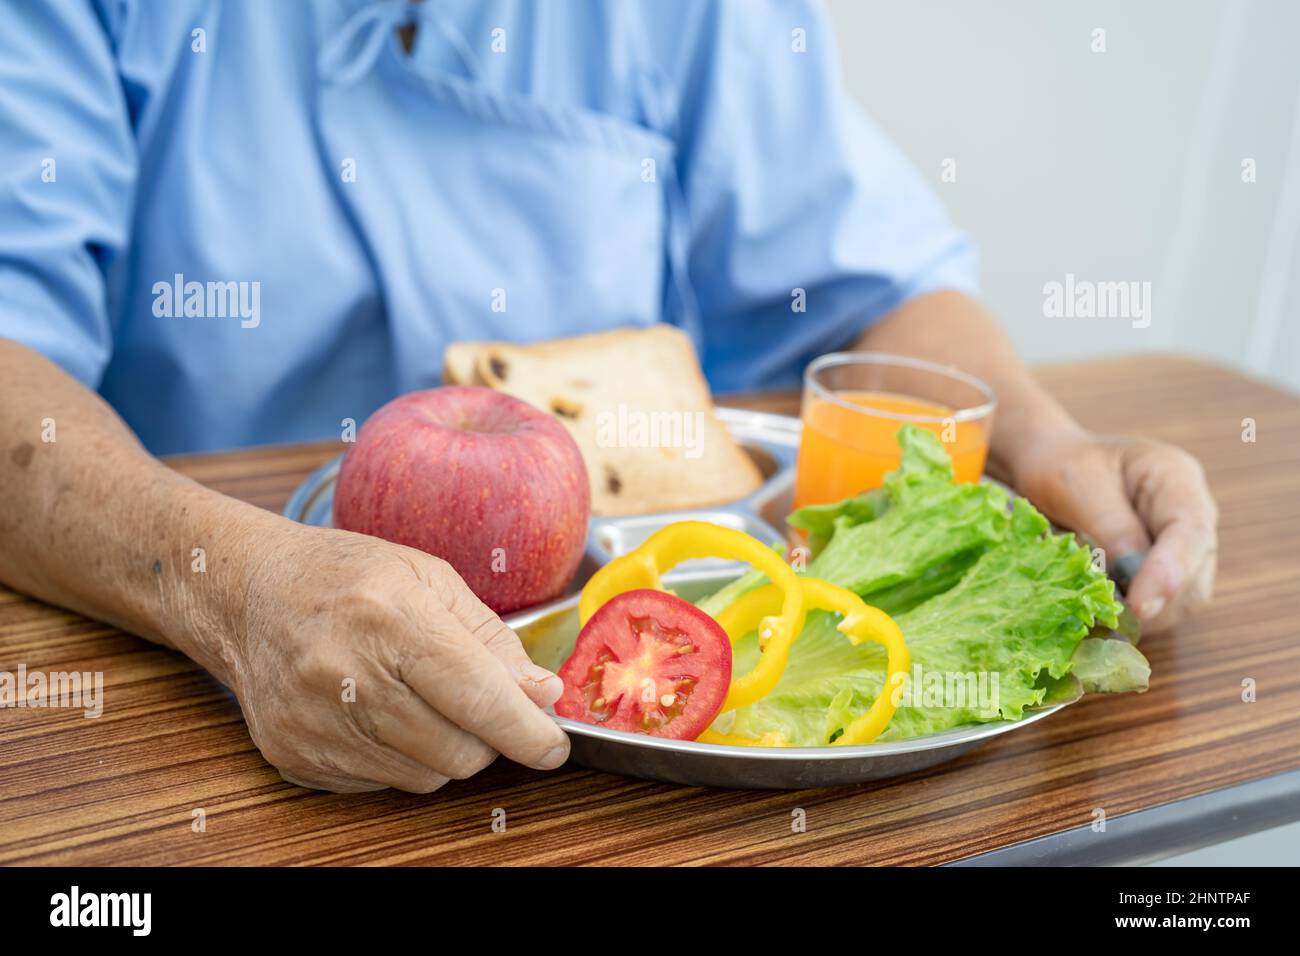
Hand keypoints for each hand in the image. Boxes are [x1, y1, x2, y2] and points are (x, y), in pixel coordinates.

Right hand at [230, 524, 570, 792]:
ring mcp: (316, 722)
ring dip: (446, 749)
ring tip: (423, 699)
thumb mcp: (429, 579)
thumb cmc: (344, 576)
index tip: (554, 745)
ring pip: (426, 775)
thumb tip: (542, 694)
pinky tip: (382, 713)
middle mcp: (346, 675)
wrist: (247, 594)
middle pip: (458, 750)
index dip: (526, 730)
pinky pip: (382, 784)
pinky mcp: (296, 755)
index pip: (478, 695)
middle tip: (480, 703)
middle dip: (489, 737)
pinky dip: (402, 758)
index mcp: (389, 618)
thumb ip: (492, 639)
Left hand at [1011, 430, 1217, 632]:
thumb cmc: (1061, 465)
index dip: (1169, 572)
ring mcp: (1181, 546)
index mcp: (1175, 478)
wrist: (1049, 464)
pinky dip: (1134, 617)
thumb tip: (1133, 574)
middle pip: (1195, 572)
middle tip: (1109, 617)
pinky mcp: (1163, 573)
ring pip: (1183, 598)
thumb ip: (1110, 526)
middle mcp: (1190, 515)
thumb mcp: (1076, 485)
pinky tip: (1102, 613)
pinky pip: (1160, 606)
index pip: (1190, 531)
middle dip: (1156, 600)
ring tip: (1099, 611)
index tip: (1141, 606)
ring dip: (1144, 614)